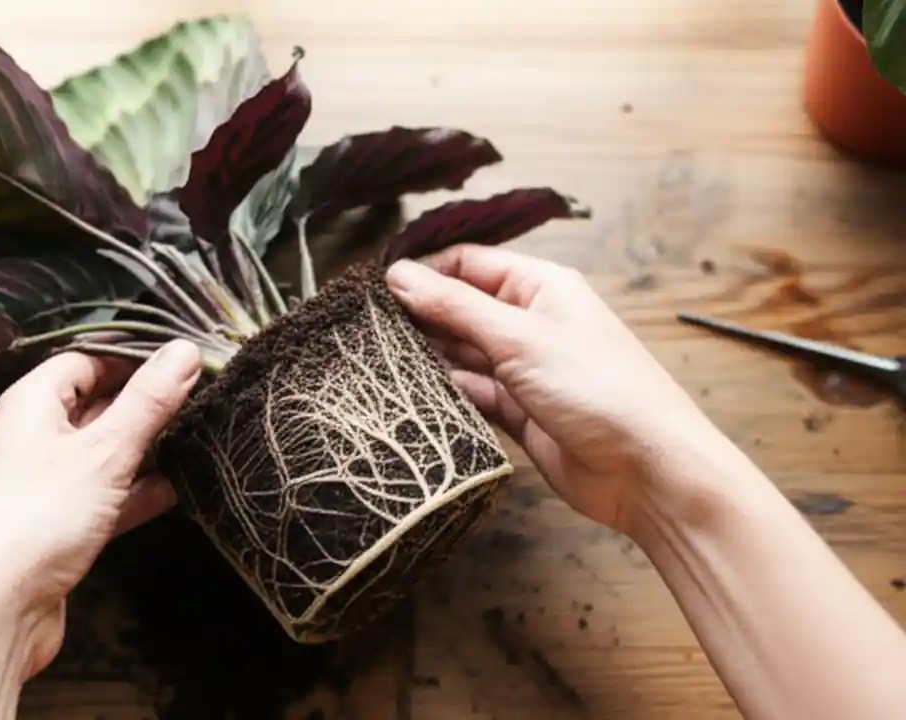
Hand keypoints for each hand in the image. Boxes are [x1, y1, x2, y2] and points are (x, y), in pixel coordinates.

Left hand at [0, 341, 200, 677]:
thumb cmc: (34, 520)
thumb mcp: (104, 452)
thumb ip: (148, 402)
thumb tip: (184, 349)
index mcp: (30, 404)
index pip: (85, 361)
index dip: (132, 359)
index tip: (184, 364)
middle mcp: (30, 439)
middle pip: (93, 407)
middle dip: (144, 405)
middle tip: (202, 400)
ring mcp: (41, 488)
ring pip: (100, 457)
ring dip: (144, 452)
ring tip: (198, 441)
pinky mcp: (53, 531)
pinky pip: (101, 500)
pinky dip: (133, 495)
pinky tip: (176, 492)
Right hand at [386, 246, 721, 533]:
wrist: (647, 470)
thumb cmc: (600, 389)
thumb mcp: (519, 338)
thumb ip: (455, 307)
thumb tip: (400, 276)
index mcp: (541, 288)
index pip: (468, 263)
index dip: (423, 271)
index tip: (375, 286)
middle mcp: (531, 323)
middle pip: (460, 308)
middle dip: (418, 315)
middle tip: (365, 326)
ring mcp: (525, 369)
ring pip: (461, 353)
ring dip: (426, 356)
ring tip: (376, 359)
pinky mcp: (519, 412)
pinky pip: (471, 393)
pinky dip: (444, 393)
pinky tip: (410, 394)